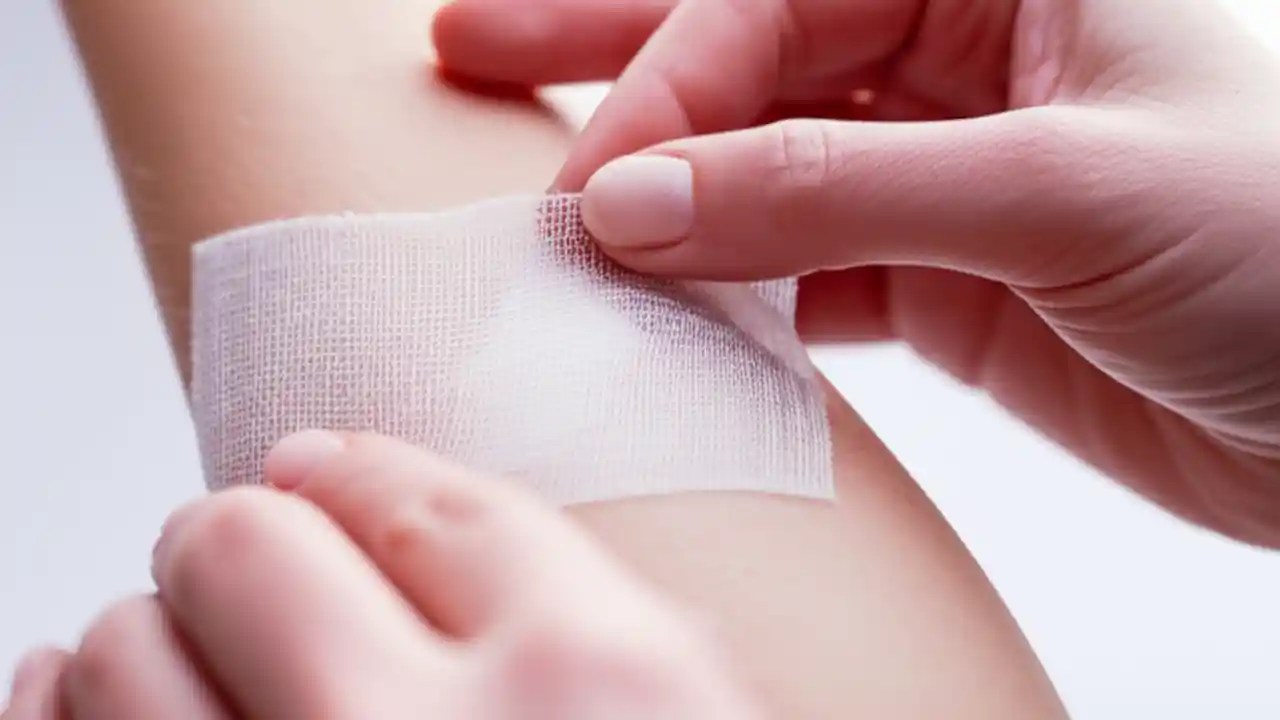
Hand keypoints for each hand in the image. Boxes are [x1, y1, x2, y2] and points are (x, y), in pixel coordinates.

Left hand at [3, 432, 758, 719]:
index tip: (324, 472)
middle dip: (237, 541)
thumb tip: (419, 519)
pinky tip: (84, 705)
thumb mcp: (705, 711)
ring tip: (152, 646)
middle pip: (246, 544)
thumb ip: (592, 619)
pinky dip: (58, 714)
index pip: (426, 498)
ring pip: (116, 656)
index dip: (358, 474)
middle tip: (242, 559)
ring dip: (130, 638)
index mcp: (600, 687)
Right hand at [434, 0, 1279, 544]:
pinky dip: (737, 294)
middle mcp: (970, 50)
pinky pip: (804, 267)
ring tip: (550, 206)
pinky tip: (670, 307)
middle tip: (470, 47)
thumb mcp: (1064, 190)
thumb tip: (641, 199)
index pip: (782, 0)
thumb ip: (837, 190)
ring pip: (766, 160)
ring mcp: (947, 168)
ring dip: (669, 193)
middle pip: (753, 43)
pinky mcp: (945, 277)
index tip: (593, 190)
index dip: (672, 84)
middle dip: (617, 60)